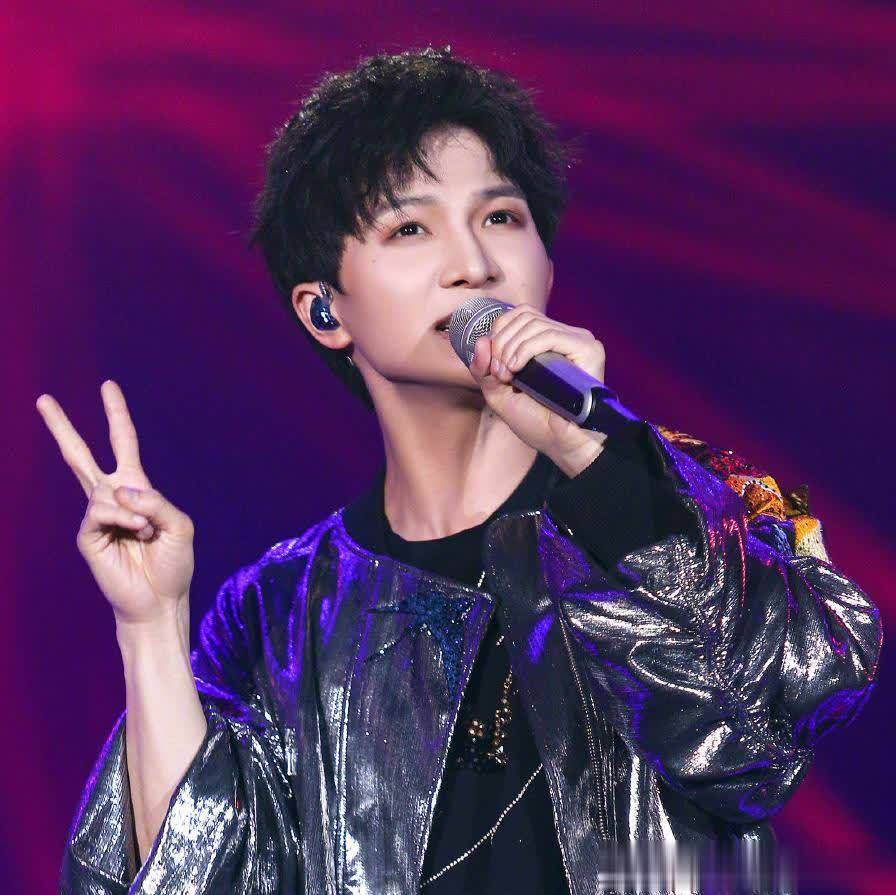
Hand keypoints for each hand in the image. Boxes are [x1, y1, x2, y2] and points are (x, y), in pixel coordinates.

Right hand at [36, 380, 194, 627]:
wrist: (160, 599)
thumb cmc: (172, 563)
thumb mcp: (179, 525)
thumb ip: (156, 501)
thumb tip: (118, 491)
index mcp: (137, 488)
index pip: (123, 443)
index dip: (117, 415)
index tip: (107, 386)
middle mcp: (113, 497)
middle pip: (80, 455)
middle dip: (61, 427)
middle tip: (42, 399)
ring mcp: (97, 516)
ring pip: (103, 491)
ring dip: (134, 512)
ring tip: (146, 533)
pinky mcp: (88, 536)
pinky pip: (101, 512)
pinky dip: (124, 520)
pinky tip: (136, 535)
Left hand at [468, 303, 609, 476]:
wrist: (562, 444)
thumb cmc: (536, 423)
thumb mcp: (498, 394)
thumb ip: (483, 369)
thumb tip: (481, 340)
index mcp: (548, 342)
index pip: (518, 315)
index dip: (498, 333)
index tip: (493, 367)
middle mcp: (565, 336)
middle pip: (524, 315)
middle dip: (501, 342)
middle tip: (499, 374)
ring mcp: (578, 340)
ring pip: (534, 324)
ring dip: (510, 348)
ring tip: (508, 376)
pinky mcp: (588, 349)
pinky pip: (549, 335)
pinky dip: (525, 349)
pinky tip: (517, 369)